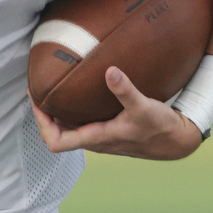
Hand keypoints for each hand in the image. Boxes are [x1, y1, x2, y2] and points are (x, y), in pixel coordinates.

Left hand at [31, 66, 203, 161]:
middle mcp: (94, 141)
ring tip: (50, 91)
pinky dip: (72, 111)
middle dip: (43, 116)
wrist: (176, 141)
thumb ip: (126, 90)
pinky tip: (76, 94)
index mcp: (96, 138)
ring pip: (68, 130)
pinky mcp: (107, 132)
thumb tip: (110, 71)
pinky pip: (81, 124)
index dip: (41, 124)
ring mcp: (100, 138)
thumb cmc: (159, 127)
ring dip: (56, 114)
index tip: (36, 102)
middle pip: (56, 134)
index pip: (55, 141)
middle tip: (37, 92)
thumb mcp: (143, 106)